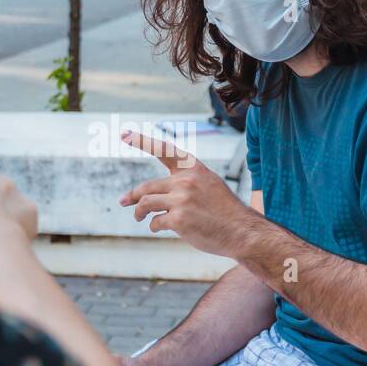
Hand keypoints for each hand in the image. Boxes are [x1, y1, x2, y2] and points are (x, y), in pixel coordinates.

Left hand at [118, 130, 254, 258]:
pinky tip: (159, 228)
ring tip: (139, 217)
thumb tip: (155, 194)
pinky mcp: (178, 219)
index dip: (142, 141)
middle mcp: (186, 181)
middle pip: (147, 186)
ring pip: (145, 203)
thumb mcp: (209, 184)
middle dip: (132, 195)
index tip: (124, 134)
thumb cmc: (224, 211)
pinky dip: (154, 226)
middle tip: (123, 201)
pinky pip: (155, 221)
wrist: (243, 231)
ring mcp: (181, 200)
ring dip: (139, 211)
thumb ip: (185, 183)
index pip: (164, 150)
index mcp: (193, 168)